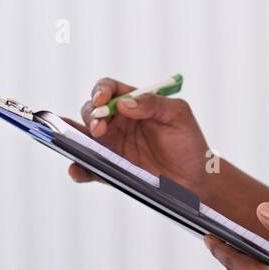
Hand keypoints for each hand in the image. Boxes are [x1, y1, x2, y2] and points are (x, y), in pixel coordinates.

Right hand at [65, 75, 212, 196]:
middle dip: (90, 115)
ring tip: (73, 142)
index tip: (102, 101)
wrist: (195, 180)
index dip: (101, 91)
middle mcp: (119, 123)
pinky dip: (79, 168)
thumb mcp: (178, 116)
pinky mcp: (111, 170)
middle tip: (99, 128)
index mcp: (134, 104)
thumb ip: (153, 104)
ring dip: (74, 137)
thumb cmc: (189, 142)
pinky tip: (77, 169)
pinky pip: (89, 167)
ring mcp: (112, 147)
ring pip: (84, 137)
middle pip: (92, 111)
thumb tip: (124, 102)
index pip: (110, 90)